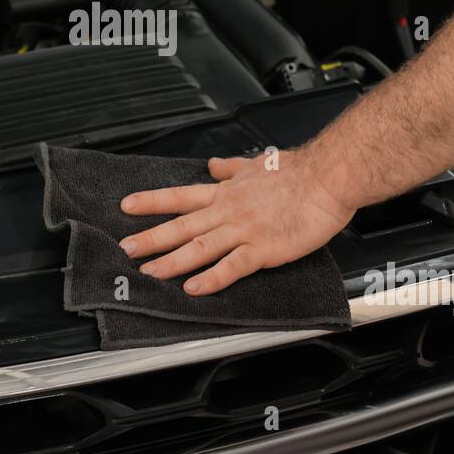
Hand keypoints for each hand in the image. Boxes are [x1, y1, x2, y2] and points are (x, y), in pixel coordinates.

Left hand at [118, 148, 353, 295]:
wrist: (327, 178)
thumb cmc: (299, 172)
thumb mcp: (256, 164)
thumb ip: (231, 167)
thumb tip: (213, 164)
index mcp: (227, 193)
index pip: (181, 196)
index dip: (152, 201)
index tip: (127, 206)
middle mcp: (229, 211)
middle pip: (182, 225)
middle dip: (151, 238)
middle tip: (125, 249)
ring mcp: (244, 230)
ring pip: (199, 247)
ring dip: (172, 261)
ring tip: (149, 273)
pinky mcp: (263, 248)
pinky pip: (232, 266)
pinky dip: (211, 279)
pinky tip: (194, 288)